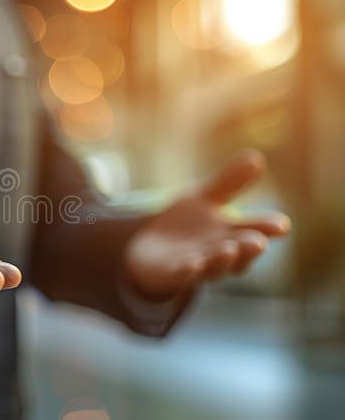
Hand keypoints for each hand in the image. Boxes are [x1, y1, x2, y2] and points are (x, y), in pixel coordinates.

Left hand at [124, 150, 290, 300]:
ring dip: (221, 260)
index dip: (268, 228)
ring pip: (213, 267)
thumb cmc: (186, 226)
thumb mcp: (204, 198)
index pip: (255, 230)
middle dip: (247, 248)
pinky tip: (192, 264)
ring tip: (228, 250)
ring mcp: (197, 267)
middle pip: (238, 253)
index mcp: (231, 234)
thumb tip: (257, 157)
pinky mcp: (171, 276)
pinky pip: (181, 276)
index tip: (282, 225)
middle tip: (258, 242)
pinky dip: (188, 271)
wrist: (151, 252)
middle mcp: (219, 253)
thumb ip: (229, 182)